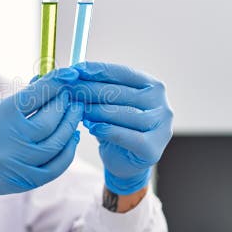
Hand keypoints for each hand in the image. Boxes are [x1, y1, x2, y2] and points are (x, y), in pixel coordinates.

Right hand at [0, 68, 83, 207]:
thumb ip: (18, 101)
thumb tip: (45, 83)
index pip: (37, 95)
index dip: (56, 82)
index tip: (69, 74)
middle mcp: (10, 142)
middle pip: (51, 119)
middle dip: (64, 103)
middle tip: (70, 93)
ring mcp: (18, 164)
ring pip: (57, 143)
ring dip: (70, 124)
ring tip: (75, 112)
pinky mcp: (24, 181)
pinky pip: (56, 167)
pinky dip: (68, 151)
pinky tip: (72, 138)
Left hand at [70, 61, 172, 194]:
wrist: (125, 161)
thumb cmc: (116, 126)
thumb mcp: (110, 102)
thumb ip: (100, 86)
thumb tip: (76, 71)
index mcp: (154, 87)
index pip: (123, 73)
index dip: (97, 70)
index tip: (75, 69)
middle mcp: (162, 105)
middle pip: (121, 93)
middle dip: (90, 90)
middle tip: (69, 90)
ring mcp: (161, 127)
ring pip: (122, 114)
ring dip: (96, 111)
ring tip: (78, 110)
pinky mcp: (152, 148)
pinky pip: (126, 136)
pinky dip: (107, 130)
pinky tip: (92, 128)